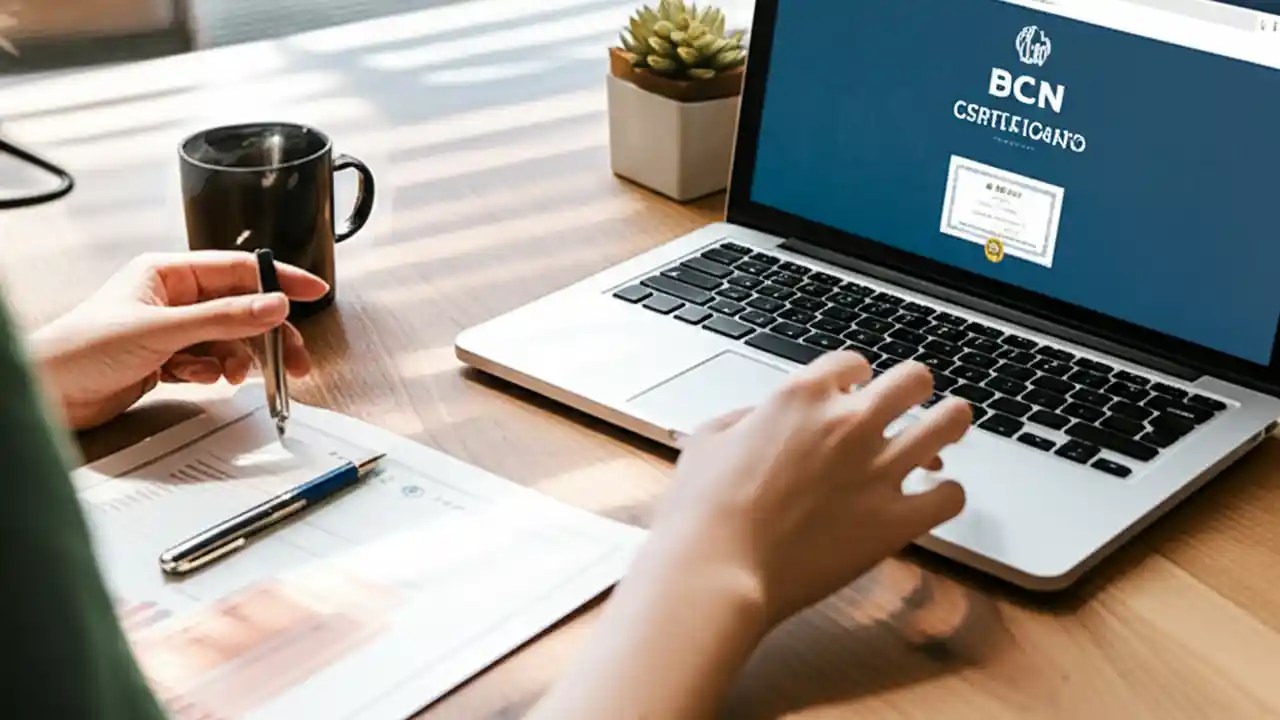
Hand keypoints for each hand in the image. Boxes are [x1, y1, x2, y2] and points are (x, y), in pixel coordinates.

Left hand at [29, 251, 328, 429]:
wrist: (47, 393)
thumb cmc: (82, 349)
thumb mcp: (162, 330)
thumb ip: (224, 318)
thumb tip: (275, 305)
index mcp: (168, 273)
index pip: (238, 269)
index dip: (278, 280)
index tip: (313, 291)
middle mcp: (171, 298)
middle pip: (239, 309)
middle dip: (267, 333)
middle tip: (294, 358)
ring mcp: (169, 330)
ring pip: (227, 340)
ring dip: (237, 359)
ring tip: (234, 375)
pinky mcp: (164, 360)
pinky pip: (208, 363)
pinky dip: (212, 373)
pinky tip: (201, 379)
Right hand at [527, 352, 970, 719]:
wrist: (716, 568)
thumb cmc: (702, 510)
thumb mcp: (707, 440)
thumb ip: (744, 417)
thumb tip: (759, 417)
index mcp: (803, 395)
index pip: (854, 362)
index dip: (856, 377)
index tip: (855, 392)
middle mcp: (850, 422)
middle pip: (915, 379)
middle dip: (915, 389)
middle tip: (913, 404)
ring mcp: (879, 469)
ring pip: (950, 423)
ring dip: (951, 423)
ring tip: (949, 430)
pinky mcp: (896, 521)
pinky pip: (952, 496)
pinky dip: (947, 494)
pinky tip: (934, 497)